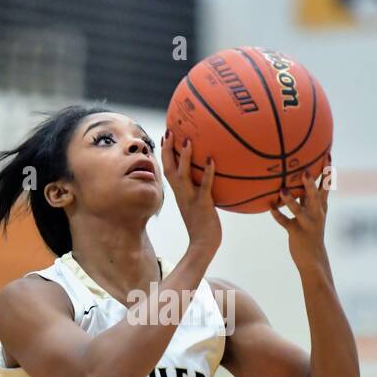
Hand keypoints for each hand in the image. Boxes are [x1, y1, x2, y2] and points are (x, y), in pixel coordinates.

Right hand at [162, 132, 220, 258]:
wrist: (203, 245)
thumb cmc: (202, 227)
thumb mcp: (196, 205)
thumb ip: (196, 192)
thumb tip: (202, 179)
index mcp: (179, 194)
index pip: (168, 171)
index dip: (165, 154)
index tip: (165, 137)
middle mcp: (182, 194)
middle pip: (170, 169)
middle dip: (168, 150)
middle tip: (170, 131)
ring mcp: (191, 198)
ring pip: (183, 175)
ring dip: (185, 157)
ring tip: (187, 140)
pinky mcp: (203, 204)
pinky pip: (204, 186)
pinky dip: (207, 172)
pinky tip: (211, 160)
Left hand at [271, 163, 330, 269]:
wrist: (313, 257)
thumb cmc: (310, 229)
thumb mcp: (312, 212)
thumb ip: (306, 196)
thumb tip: (301, 177)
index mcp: (321, 206)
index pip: (326, 186)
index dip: (327, 171)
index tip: (327, 154)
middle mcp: (316, 213)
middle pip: (315, 196)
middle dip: (311, 184)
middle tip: (305, 171)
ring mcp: (307, 224)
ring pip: (299, 210)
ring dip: (290, 201)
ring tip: (282, 190)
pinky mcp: (296, 232)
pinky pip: (285, 222)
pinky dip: (278, 215)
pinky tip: (270, 207)